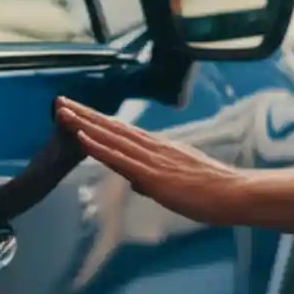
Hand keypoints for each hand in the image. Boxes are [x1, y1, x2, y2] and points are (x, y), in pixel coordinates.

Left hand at [54, 96, 248, 225]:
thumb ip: (155, 179)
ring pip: (111, 137)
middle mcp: (152, 147)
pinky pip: (120, 158)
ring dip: (84, 124)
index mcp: (159, 148)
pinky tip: (81, 137)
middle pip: (111, 128)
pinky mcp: (153, 174)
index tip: (78, 110)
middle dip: (84, 114)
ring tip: (62, 112)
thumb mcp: (178, 182)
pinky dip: (98, 146)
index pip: (122, 131)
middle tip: (59, 101)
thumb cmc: (213, 191)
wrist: (234, 193)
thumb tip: (136, 181)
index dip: (98, 120)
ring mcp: (151, 159)